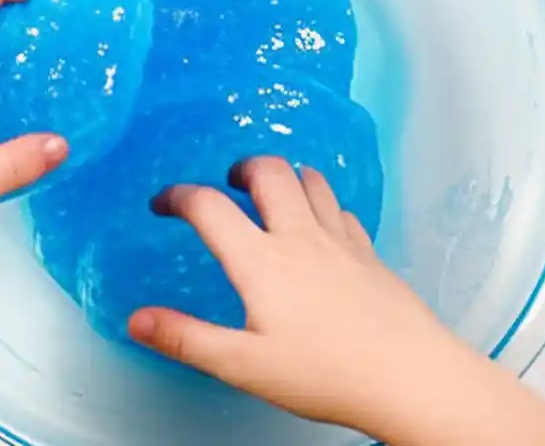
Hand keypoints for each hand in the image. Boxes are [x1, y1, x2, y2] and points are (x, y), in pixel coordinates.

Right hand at [128, 157, 456, 439]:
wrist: (408, 376)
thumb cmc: (326, 373)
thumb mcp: (243, 365)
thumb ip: (187, 339)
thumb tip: (136, 320)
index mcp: (261, 262)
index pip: (209, 208)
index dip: (178, 197)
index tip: (163, 204)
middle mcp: (300, 237)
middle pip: (269, 171)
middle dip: (242, 168)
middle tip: (228, 184)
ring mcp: (340, 240)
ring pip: (310, 179)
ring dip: (285, 175)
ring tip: (271, 193)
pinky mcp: (368, 251)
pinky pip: (340, 208)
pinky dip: (321, 202)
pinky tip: (319, 225)